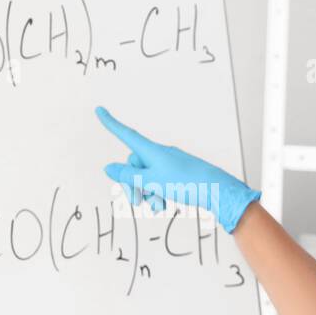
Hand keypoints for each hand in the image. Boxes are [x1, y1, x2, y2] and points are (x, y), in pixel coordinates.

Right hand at [95, 106, 260, 233]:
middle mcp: (159, 154)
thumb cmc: (186, 183)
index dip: (111, 123)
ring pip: (146, 177)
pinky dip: (157, 194)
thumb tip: (108, 168)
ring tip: (157, 204)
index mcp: (151, 151)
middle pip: (133, 165)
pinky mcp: (177, 174)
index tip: (99, 110)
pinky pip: (159, 182)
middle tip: (135, 201)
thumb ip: (127, 176)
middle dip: (132, 184)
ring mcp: (168, 164)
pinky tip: (165, 203)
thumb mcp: (151, 181)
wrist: (216, 190)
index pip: (126, 134)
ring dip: (146, 193)